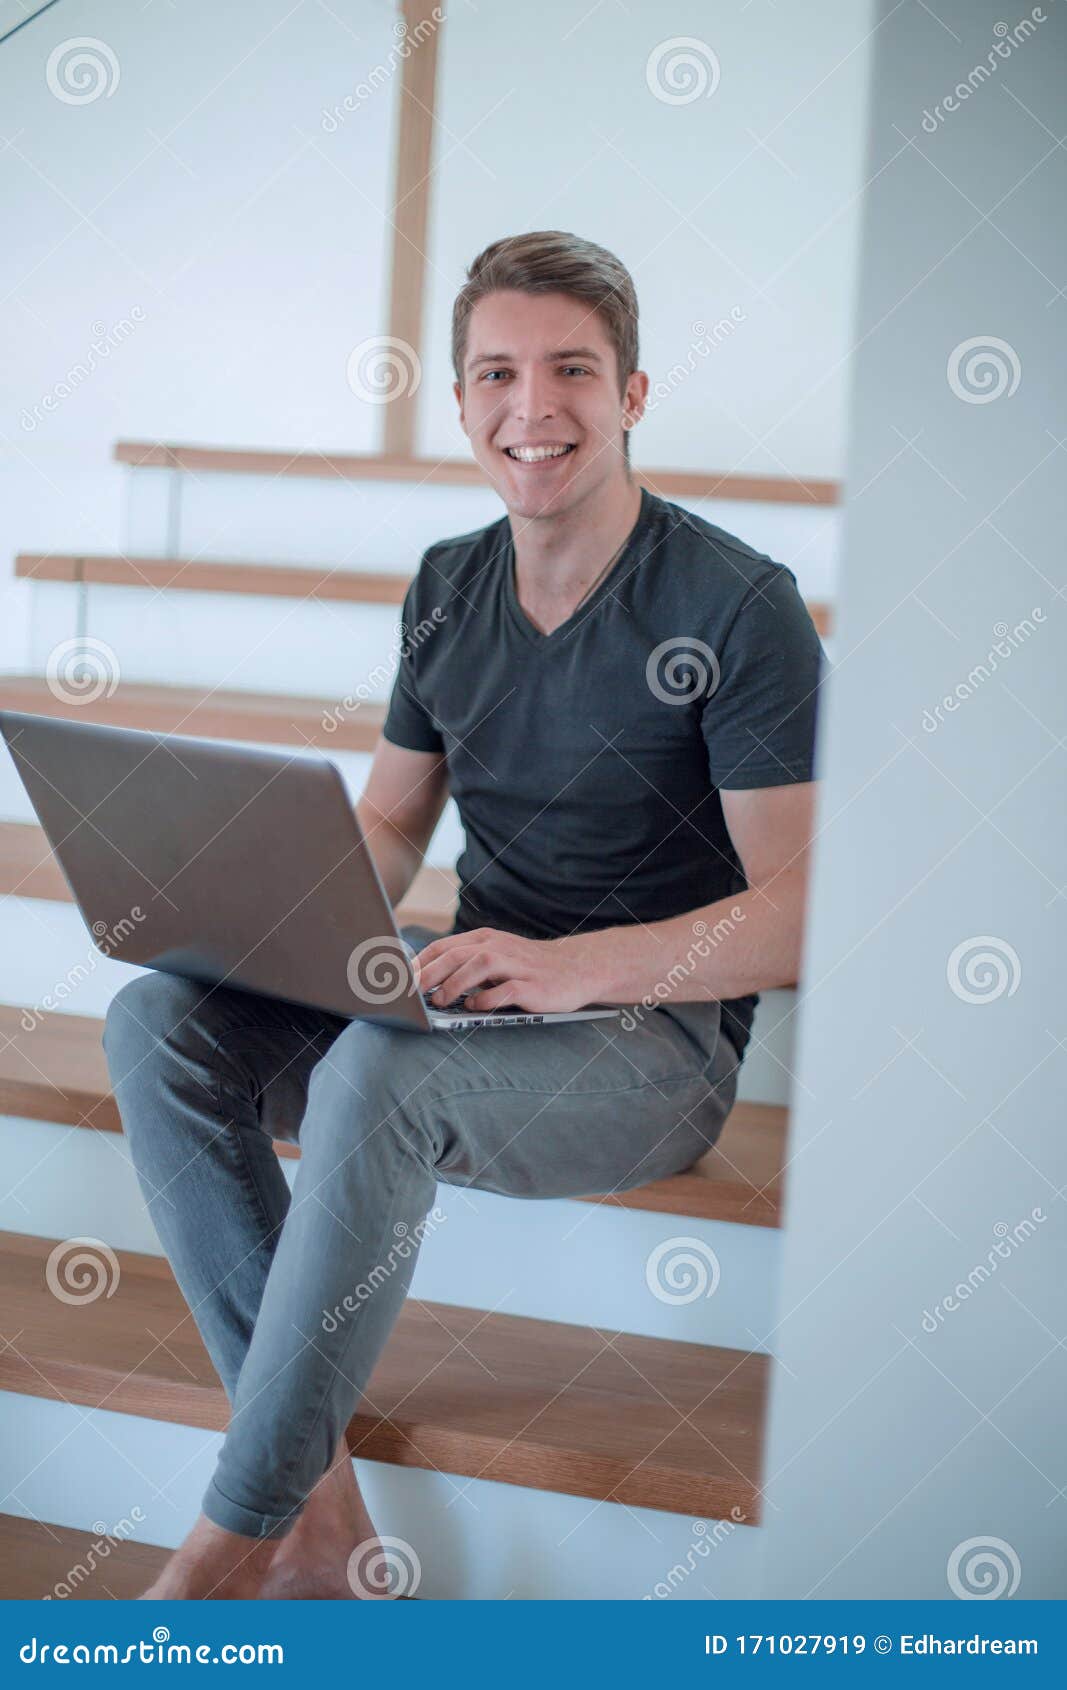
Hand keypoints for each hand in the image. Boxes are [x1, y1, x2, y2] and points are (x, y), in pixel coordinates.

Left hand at [411, 927, 606, 1013]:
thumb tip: (426, 981)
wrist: (578, 968)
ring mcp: (518, 966)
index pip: (444, 946)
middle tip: (413, 992)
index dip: (420, 963)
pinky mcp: (534, 986)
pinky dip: (488, 998)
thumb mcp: (497, 957)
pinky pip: (506, 989)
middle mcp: (500, 948)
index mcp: (486, 939)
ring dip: (455, 983)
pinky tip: (476, 1007)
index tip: (401, 980)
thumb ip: (467, 964)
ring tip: (441, 1001)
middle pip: (457, 954)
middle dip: (431, 973)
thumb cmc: (529, 967)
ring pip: (479, 965)